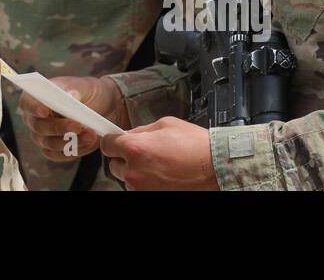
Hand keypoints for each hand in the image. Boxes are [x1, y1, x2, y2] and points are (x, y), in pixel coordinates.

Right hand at [19, 76, 124, 160]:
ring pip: (49, 144)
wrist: (101, 108)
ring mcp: (42, 136)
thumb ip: (76, 90)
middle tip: (77, 126)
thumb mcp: (85, 86)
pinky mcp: (54, 151)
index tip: (45, 111)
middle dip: (58, 127)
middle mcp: (34, 118)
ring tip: (90, 134)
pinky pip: (59, 155)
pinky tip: (89, 141)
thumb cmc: (87, 92)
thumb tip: (70, 95)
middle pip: (38, 127)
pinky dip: (74, 149)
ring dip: (70, 141)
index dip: (33, 108)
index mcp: (36, 97)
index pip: (27, 103)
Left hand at [100, 116, 217, 189]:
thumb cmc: (196, 146)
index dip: (113, 140)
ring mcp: (142, 189)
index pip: (106, 144)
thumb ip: (141, 130)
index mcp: (135, 148)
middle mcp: (134, 172)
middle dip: (125, 157)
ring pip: (128, 178)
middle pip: (114, 164)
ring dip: (137, 171)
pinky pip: (140, 188)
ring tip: (159, 165)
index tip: (116, 140)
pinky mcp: (150, 198)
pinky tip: (163, 175)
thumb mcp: (165, 125)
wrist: (217, 168)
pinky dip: (148, 183)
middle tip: (144, 152)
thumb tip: (128, 134)